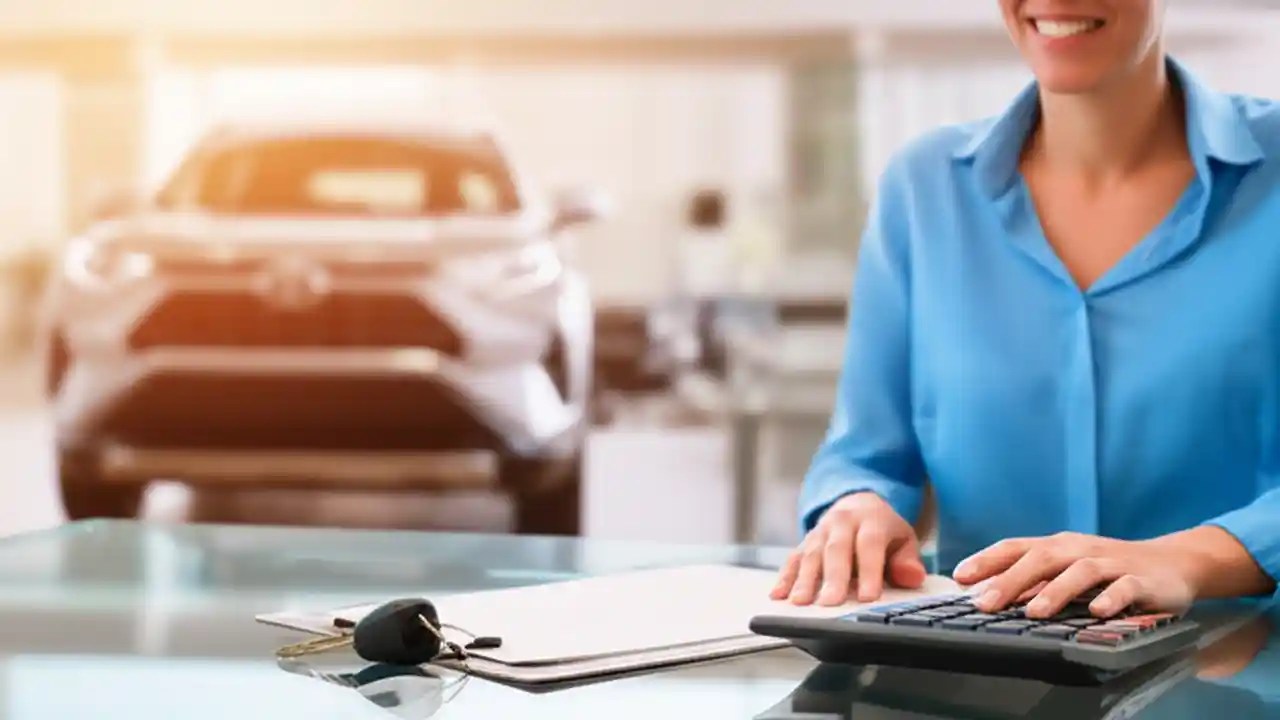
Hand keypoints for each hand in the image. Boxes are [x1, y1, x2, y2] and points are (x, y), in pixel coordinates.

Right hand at [771, 492, 925, 605]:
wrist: (856, 504)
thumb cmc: (882, 529)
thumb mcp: (903, 539)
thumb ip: (908, 560)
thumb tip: (912, 577)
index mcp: (870, 519)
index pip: (870, 545)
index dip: (869, 571)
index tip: (868, 597)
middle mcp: (841, 522)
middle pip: (836, 550)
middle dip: (833, 578)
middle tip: (830, 603)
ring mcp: (819, 532)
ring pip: (811, 555)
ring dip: (804, 580)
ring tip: (801, 603)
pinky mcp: (804, 543)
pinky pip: (792, 559)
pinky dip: (784, 578)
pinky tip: (778, 596)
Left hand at [952, 527, 1270, 619]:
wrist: (1172, 564)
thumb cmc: (1108, 569)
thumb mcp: (1067, 569)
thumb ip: (1033, 579)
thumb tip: (987, 595)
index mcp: (1058, 546)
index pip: (1016, 547)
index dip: (987, 560)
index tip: (960, 577)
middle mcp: (1080, 549)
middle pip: (1042, 558)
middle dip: (1010, 580)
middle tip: (986, 603)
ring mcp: (1111, 563)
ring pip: (1080, 572)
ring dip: (1056, 591)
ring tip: (1035, 612)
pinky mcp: (1141, 580)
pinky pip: (1125, 588)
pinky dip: (1111, 598)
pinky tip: (1097, 612)